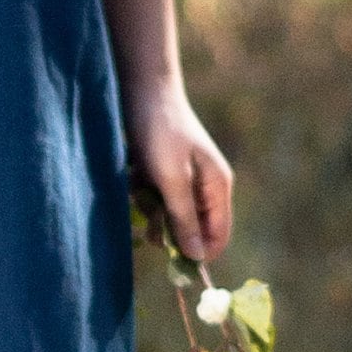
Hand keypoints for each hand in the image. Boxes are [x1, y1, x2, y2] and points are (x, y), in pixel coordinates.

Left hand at [126, 80, 234, 261]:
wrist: (141, 91)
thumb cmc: (161, 132)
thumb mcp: (172, 178)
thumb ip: (183, 217)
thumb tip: (197, 256)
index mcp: (217, 187)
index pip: (218, 236)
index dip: (198, 253)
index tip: (171, 260)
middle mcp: (204, 187)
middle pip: (191, 230)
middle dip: (167, 230)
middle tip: (147, 220)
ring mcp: (183, 181)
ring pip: (168, 217)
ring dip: (150, 211)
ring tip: (139, 188)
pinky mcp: (163, 175)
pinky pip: (154, 200)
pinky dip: (141, 195)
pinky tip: (134, 177)